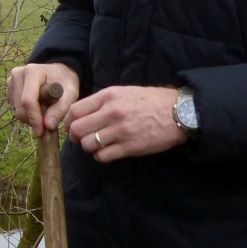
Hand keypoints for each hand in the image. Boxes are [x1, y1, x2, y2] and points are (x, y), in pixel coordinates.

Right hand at [7, 62, 78, 135]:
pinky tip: (38, 106)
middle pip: (20, 107)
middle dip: (33, 120)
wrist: (58, 72)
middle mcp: (17, 75)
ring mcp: (11, 81)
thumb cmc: (65, 81)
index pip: (28, 100)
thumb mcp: (70, 93)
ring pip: (17, 110)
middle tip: (48, 124)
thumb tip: (48, 126)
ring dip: (30, 117)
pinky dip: (27, 113)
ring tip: (45, 111)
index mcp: (32, 72)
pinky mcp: (9, 88)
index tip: (41, 131)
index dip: (34, 118)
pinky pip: (15, 108)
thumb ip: (60, 109)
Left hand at [65, 86, 184, 162]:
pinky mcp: (130, 147)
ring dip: (88, 147)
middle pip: (77, 129)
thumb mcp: (124, 91)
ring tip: (96, 144)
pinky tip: (107, 151)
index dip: (69, 121)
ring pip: (88, 144)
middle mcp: (112, 112)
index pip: (75, 110)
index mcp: (108, 96)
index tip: (72, 125)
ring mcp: (120, 131)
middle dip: (74, 136)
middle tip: (80, 138)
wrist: (178, 113)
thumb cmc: (150, 101)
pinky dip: (100, 156)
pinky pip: (102, 156)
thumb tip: (82, 113)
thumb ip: (102, 101)